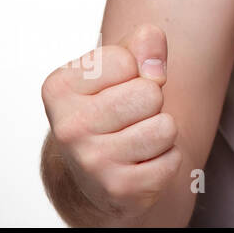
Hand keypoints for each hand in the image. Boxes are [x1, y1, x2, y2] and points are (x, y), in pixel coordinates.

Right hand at [41, 24, 182, 222]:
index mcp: (59, 88)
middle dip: (151, 102)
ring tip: (135, 139)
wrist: (95, 173)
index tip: (117, 87)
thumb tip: (155, 65)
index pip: (126, 59)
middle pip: (150, 93)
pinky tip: (139, 163)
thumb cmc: (111, 106)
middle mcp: (67, 128)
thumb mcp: (120, 65)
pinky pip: (173, 159)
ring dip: (161, 132)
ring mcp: (91, 162)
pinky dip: (166, 159)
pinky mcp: (119, 189)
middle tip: (130, 117)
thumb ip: (142, 43)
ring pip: (165, 127)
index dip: (136, 70)